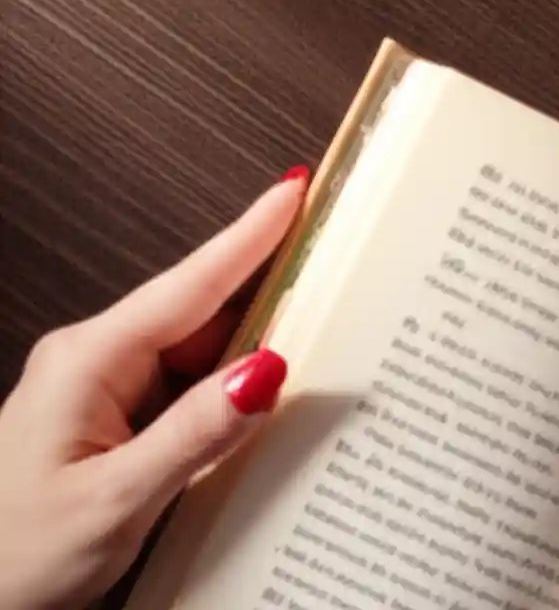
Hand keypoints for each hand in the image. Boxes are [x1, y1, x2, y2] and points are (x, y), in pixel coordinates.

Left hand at [0, 171, 305, 608]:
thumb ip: (195, 433)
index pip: (189, 285)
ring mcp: (107, 391)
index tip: (295, 190)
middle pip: (205, 312)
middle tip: (338, 268)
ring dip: (255, 352)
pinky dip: (231, 394)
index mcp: (89, 362)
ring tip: (320, 340)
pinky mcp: (118, 420)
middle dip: (272, 291)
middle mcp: (97, 363)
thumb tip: (265, 370)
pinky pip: (189, 389)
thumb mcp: (115, 500)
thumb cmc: (17, 557)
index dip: (249, 235)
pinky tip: (264, 405)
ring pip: (202, 354)